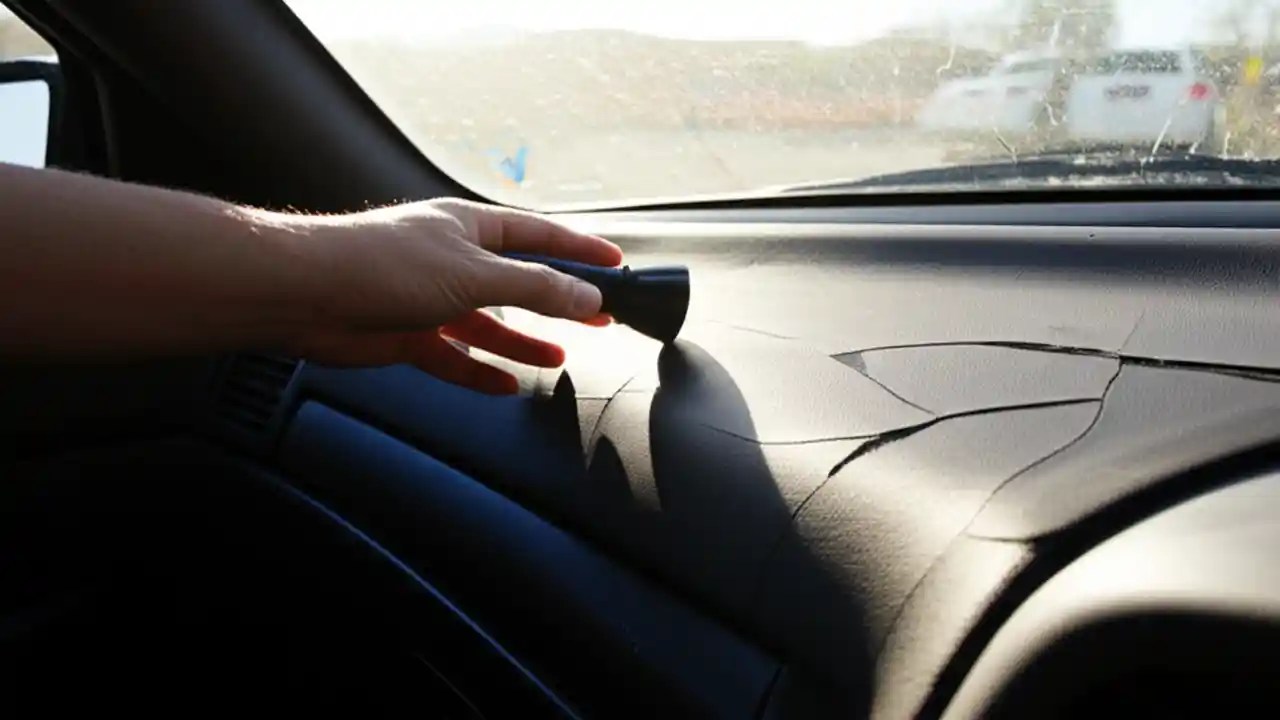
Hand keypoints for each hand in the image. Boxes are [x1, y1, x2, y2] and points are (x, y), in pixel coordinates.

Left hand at [282, 198, 621, 393]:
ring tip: (560, 356)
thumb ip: (534, 288)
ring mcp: (429, 299)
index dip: (580, 249)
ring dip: (523, 341)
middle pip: (518, 281)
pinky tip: (506, 384)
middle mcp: (452, 260)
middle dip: (558, 300)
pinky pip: (455, 357)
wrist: (305, 293)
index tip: (616, 264)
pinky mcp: (407, 334)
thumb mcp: (474, 273)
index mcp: (470, 228)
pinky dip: (480, 371)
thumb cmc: (382, 264)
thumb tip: (587, 296)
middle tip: (600, 317)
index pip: (540, 234)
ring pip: (488, 324)